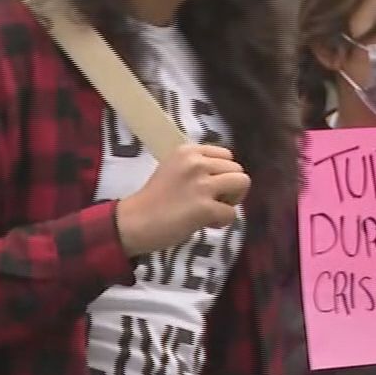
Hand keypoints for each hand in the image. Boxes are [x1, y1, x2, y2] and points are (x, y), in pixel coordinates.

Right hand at [114, 144, 246, 256]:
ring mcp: (201, 185)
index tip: (207, 185)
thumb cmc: (156, 199)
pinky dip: (222, 221)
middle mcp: (195, 163)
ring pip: (242, 184)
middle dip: (230, 187)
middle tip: (210, 200)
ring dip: (232, 200)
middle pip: (237, 170)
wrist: (133, 222)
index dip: (223, 172)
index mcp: (187, 151)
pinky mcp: (205, 207)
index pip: (227, 155)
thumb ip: (199, 166)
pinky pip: (232, 213)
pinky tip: (203, 223)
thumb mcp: (175, 169)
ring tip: (212, 209)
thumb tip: (228, 173)